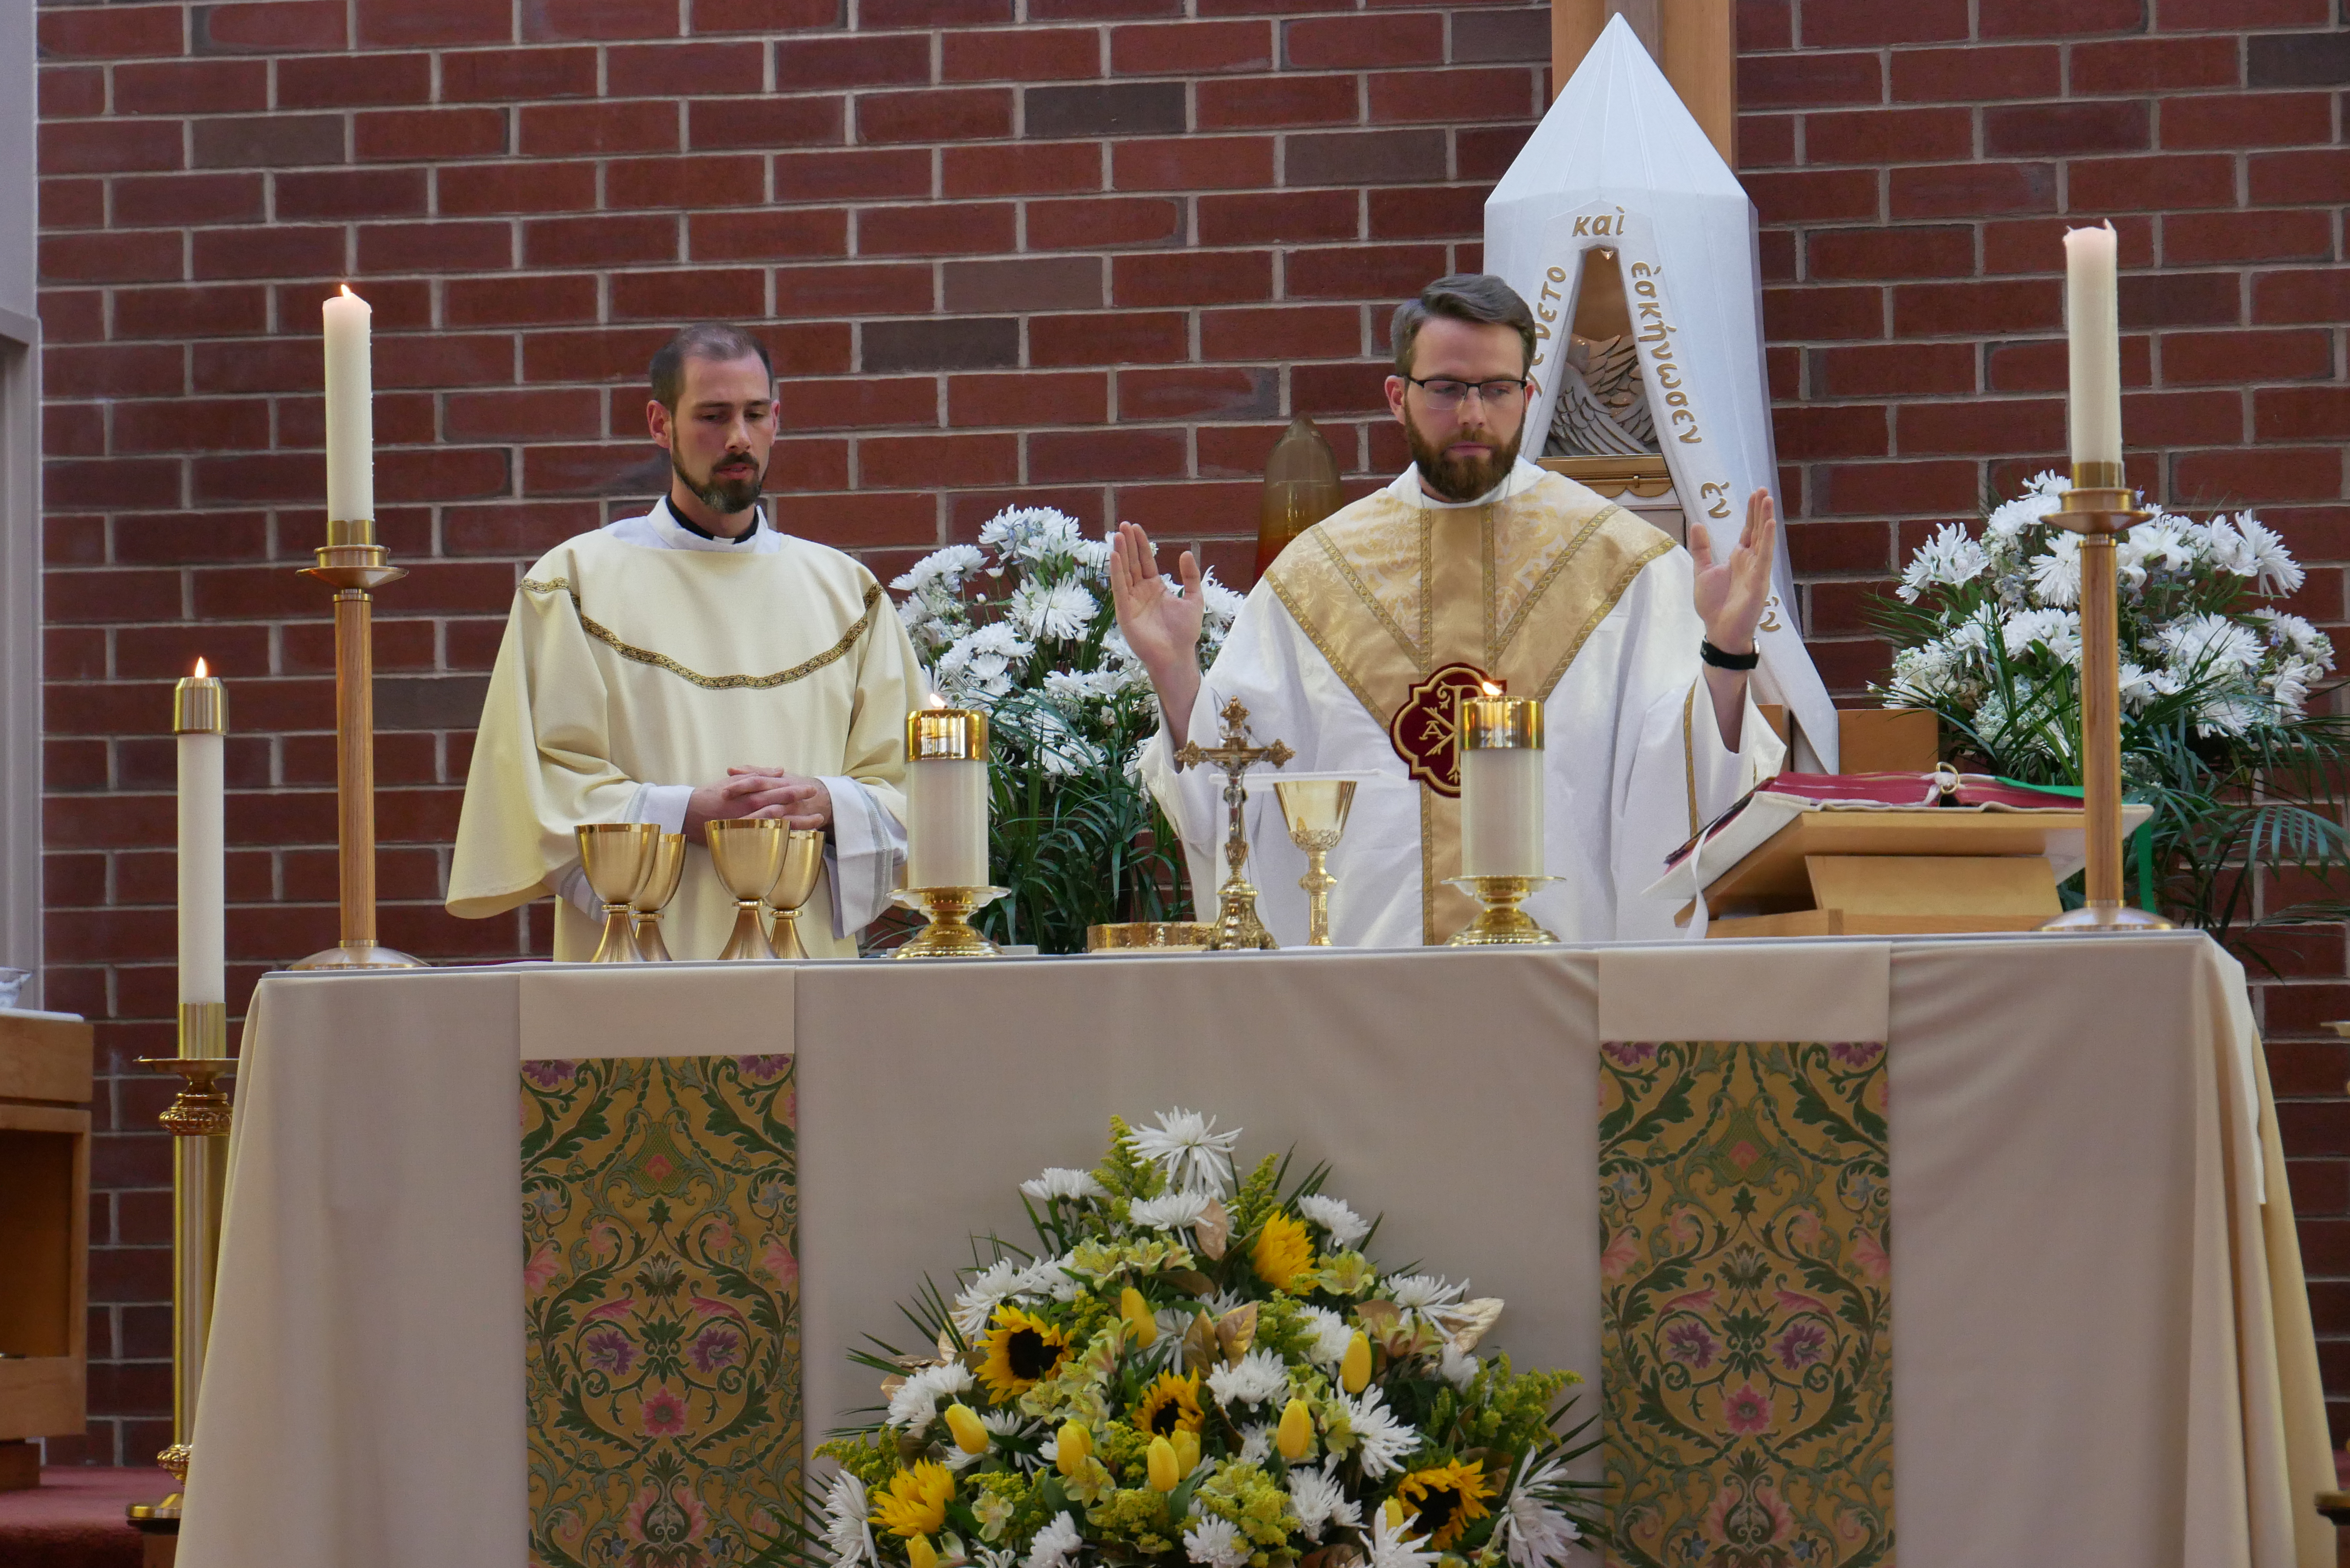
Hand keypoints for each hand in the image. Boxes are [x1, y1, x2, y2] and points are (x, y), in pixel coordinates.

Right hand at [685, 770, 831, 834]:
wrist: (688, 813)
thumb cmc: (711, 795)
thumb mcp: (734, 780)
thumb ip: (757, 774)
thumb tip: (780, 770)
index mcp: (749, 792)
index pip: (777, 789)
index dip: (796, 790)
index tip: (810, 789)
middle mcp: (750, 807)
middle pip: (782, 805)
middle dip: (802, 805)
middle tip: (820, 804)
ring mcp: (748, 823)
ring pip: (778, 823)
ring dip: (799, 822)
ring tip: (817, 821)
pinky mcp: (744, 836)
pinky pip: (767, 837)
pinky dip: (784, 837)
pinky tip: (797, 837)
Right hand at [1108, 521, 1205, 747]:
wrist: (1177, 655)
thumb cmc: (1185, 632)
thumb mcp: (1194, 598)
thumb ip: (1190, 576)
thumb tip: (1184, 552)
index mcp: (1155, 588)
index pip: (1145, 561)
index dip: (1141, 544)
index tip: (1136, 528)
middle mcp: (1140, 592)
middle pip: (1133, 563)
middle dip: (1128, 544)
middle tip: (1123, 525)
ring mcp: (1131, 601)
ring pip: (1124, 573)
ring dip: (1121, 554)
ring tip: (1118, 535)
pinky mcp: (1124, 612)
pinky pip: (1119, 589)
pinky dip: (1116, 573)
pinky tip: (1115, 557)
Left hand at [1689, 488, 1779, 654]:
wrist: (1719, 631)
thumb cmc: (1714, 605)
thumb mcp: (1703, 571)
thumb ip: (1701, 549)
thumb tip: (1698, 523)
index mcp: (1739, 558)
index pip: (1748, 530)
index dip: (1751, 512)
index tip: (1755, 493)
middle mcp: (1751, 561)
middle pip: (1757, 530)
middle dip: (1760, 510)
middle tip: (1763, 489)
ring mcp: (1757, 571)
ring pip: (1763, 540)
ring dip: (1765, 520)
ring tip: (1768, 500)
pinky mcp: (1759, 582)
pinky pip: (1764, 558)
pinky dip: (1767, 541)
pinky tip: (1769, 525)